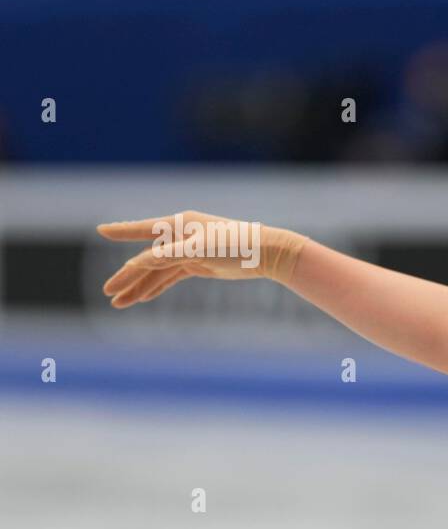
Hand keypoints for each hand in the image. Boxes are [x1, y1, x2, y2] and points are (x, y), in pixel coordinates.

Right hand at [99, 210, 309, 307]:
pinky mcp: (198, 264)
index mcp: (178, 224)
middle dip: (127, 276)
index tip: (100, 230)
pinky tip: (143, 298)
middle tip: (107, 292)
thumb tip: (136, 263)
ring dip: (139, 287)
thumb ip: (166, 256)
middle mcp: (180, 236)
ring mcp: (188, 251)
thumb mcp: (197, 250)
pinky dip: (157, 287)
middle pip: (146, 258)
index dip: (121, 232)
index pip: (142, 229)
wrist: (266, 253)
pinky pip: (172, 277)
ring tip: (119, 303)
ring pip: (157, 271)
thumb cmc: (234, 245)